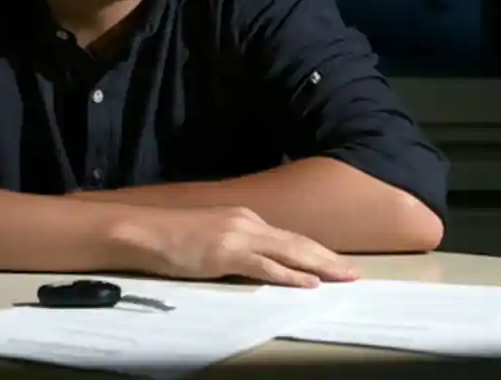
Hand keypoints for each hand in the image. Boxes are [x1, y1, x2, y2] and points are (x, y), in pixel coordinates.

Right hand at [109, 205, 359, 287]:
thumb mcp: (213, 234)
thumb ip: (237, 243)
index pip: (289, 236)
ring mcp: (238, 236)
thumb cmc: (172, 236)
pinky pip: (266, 267)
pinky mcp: (227, 253)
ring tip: (344, 277)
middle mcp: (248, 222)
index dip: (317, 250)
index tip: (338, 262)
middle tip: (355, 273)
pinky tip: (309, 283)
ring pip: (290, 252)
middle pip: (298, 242)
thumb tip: (258, 258)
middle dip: (330, 258)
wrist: (144, 230)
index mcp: (245, 218)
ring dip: (321, 266)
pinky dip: (290, 275)